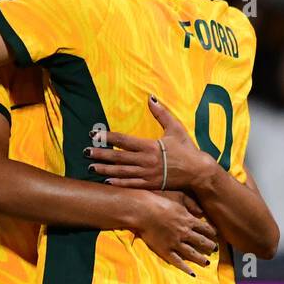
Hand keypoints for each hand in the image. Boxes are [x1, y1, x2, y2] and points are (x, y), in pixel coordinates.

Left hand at [86, 95, 212, 190]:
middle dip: (100, 155)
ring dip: (104, 170)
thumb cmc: (186, 149)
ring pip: (121, 172)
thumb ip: (161, 113)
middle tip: (85, 152)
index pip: (123, 141)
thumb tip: (150, 98)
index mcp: (150, 146)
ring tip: (91, 167)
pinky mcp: (150, 185)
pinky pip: (131, 185)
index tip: (94, 135)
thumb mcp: (175, 128)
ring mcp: (147, 174)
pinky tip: (106, 181)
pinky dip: (118, 183)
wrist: (197, 172)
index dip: (107, 138)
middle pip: (118, 157)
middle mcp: (146, 161)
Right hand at [129, 188, 217, 275]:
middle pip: (201, 242)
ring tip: (207, 263)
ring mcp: (175, 243)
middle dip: (210, 246)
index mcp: (188, 220)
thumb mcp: (179, 196)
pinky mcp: (165, 250)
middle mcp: (185, 233)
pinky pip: (177, 262)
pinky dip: (185, 268)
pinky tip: (192, 273)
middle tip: (215, 250)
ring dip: (201, 258)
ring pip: (192, 253)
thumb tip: (201, 212)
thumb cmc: (159, 200)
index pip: (205, 228)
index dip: (212, 233)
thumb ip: (192, 203)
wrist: (143, 210)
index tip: (216, 237)